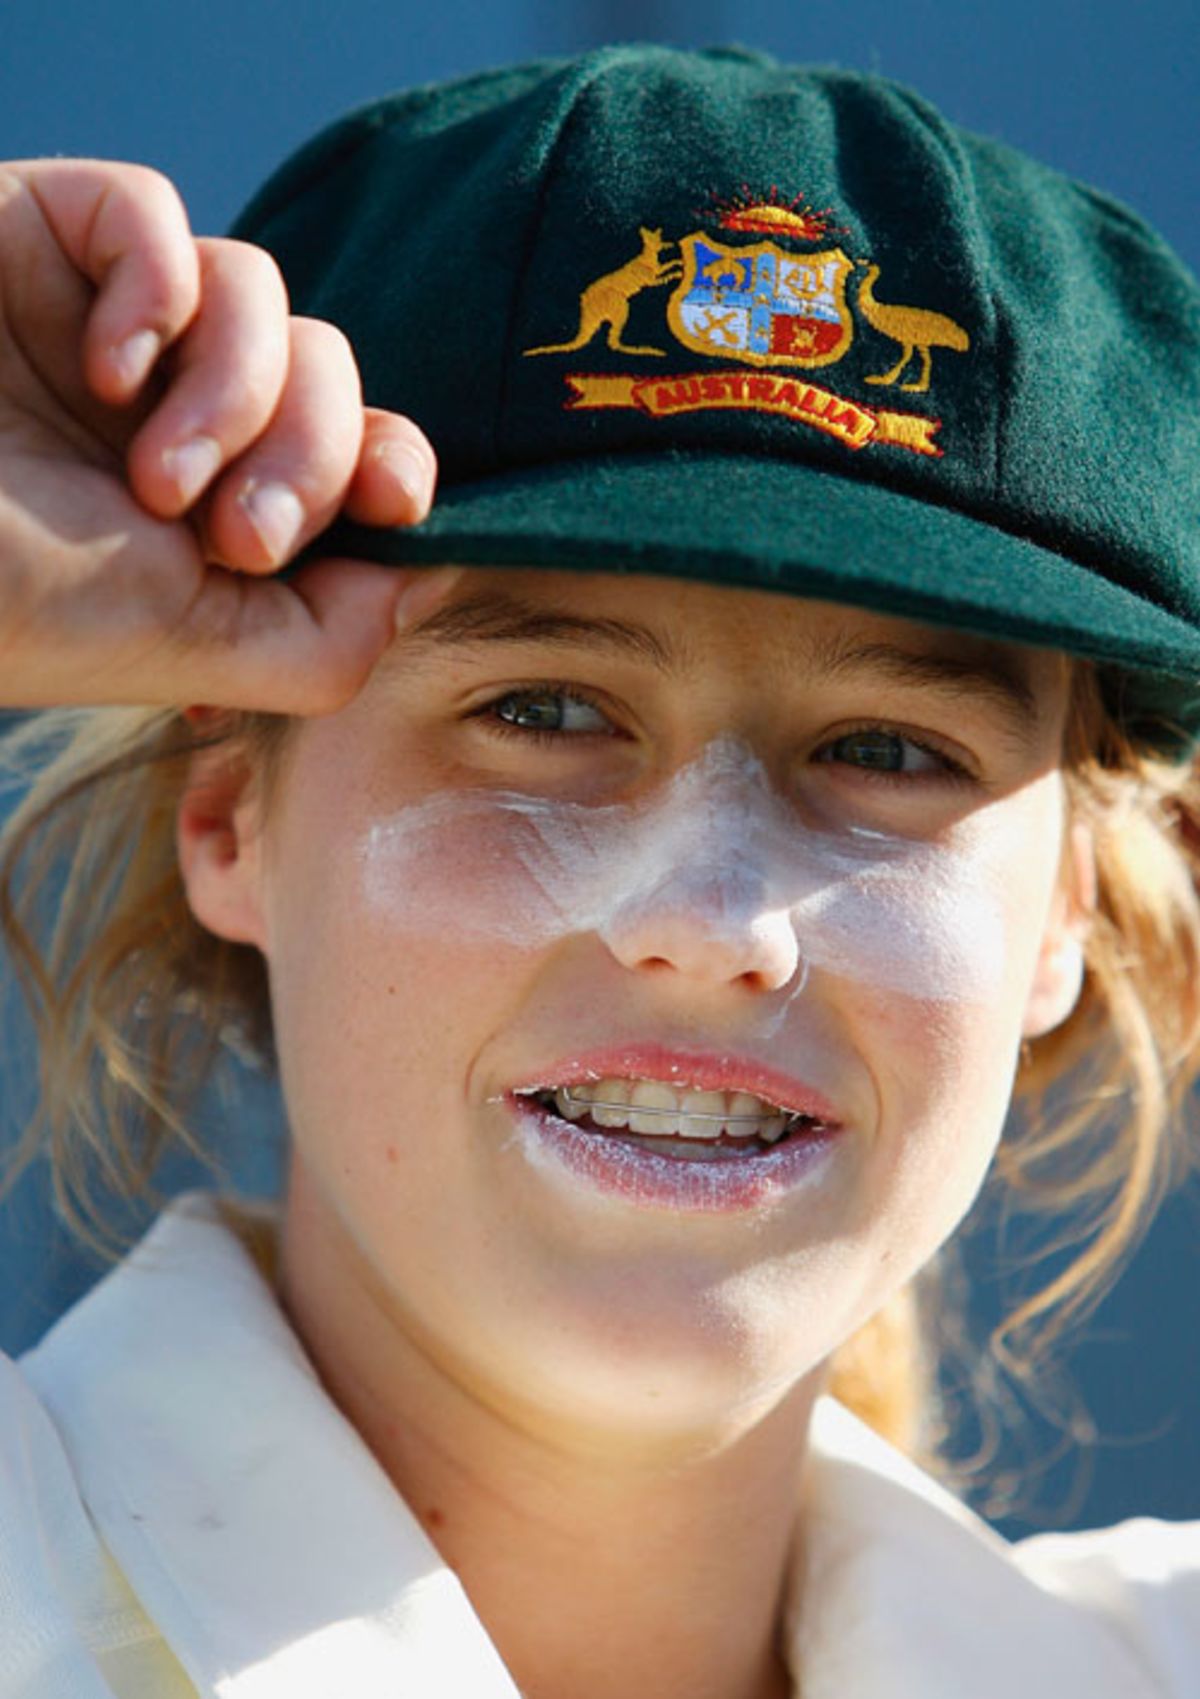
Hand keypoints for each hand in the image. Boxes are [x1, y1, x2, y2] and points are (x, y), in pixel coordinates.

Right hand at [0, 159, 440, 711]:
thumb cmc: (3, 600)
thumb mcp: (187, 649)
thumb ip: (327, 638)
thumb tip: (426, 572)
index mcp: (213, 506)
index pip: (357, 453)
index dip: (397, 466)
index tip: (393, 504)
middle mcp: (175, 413)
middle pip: (331, 376)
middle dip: (310, 458)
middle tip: (229, 531)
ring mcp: (114, 325)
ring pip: (264, 296)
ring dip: (237, 394)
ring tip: (154, 477)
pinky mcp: (49, 239)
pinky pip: (160, 216)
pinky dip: (159, 291)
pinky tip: (107, 369)